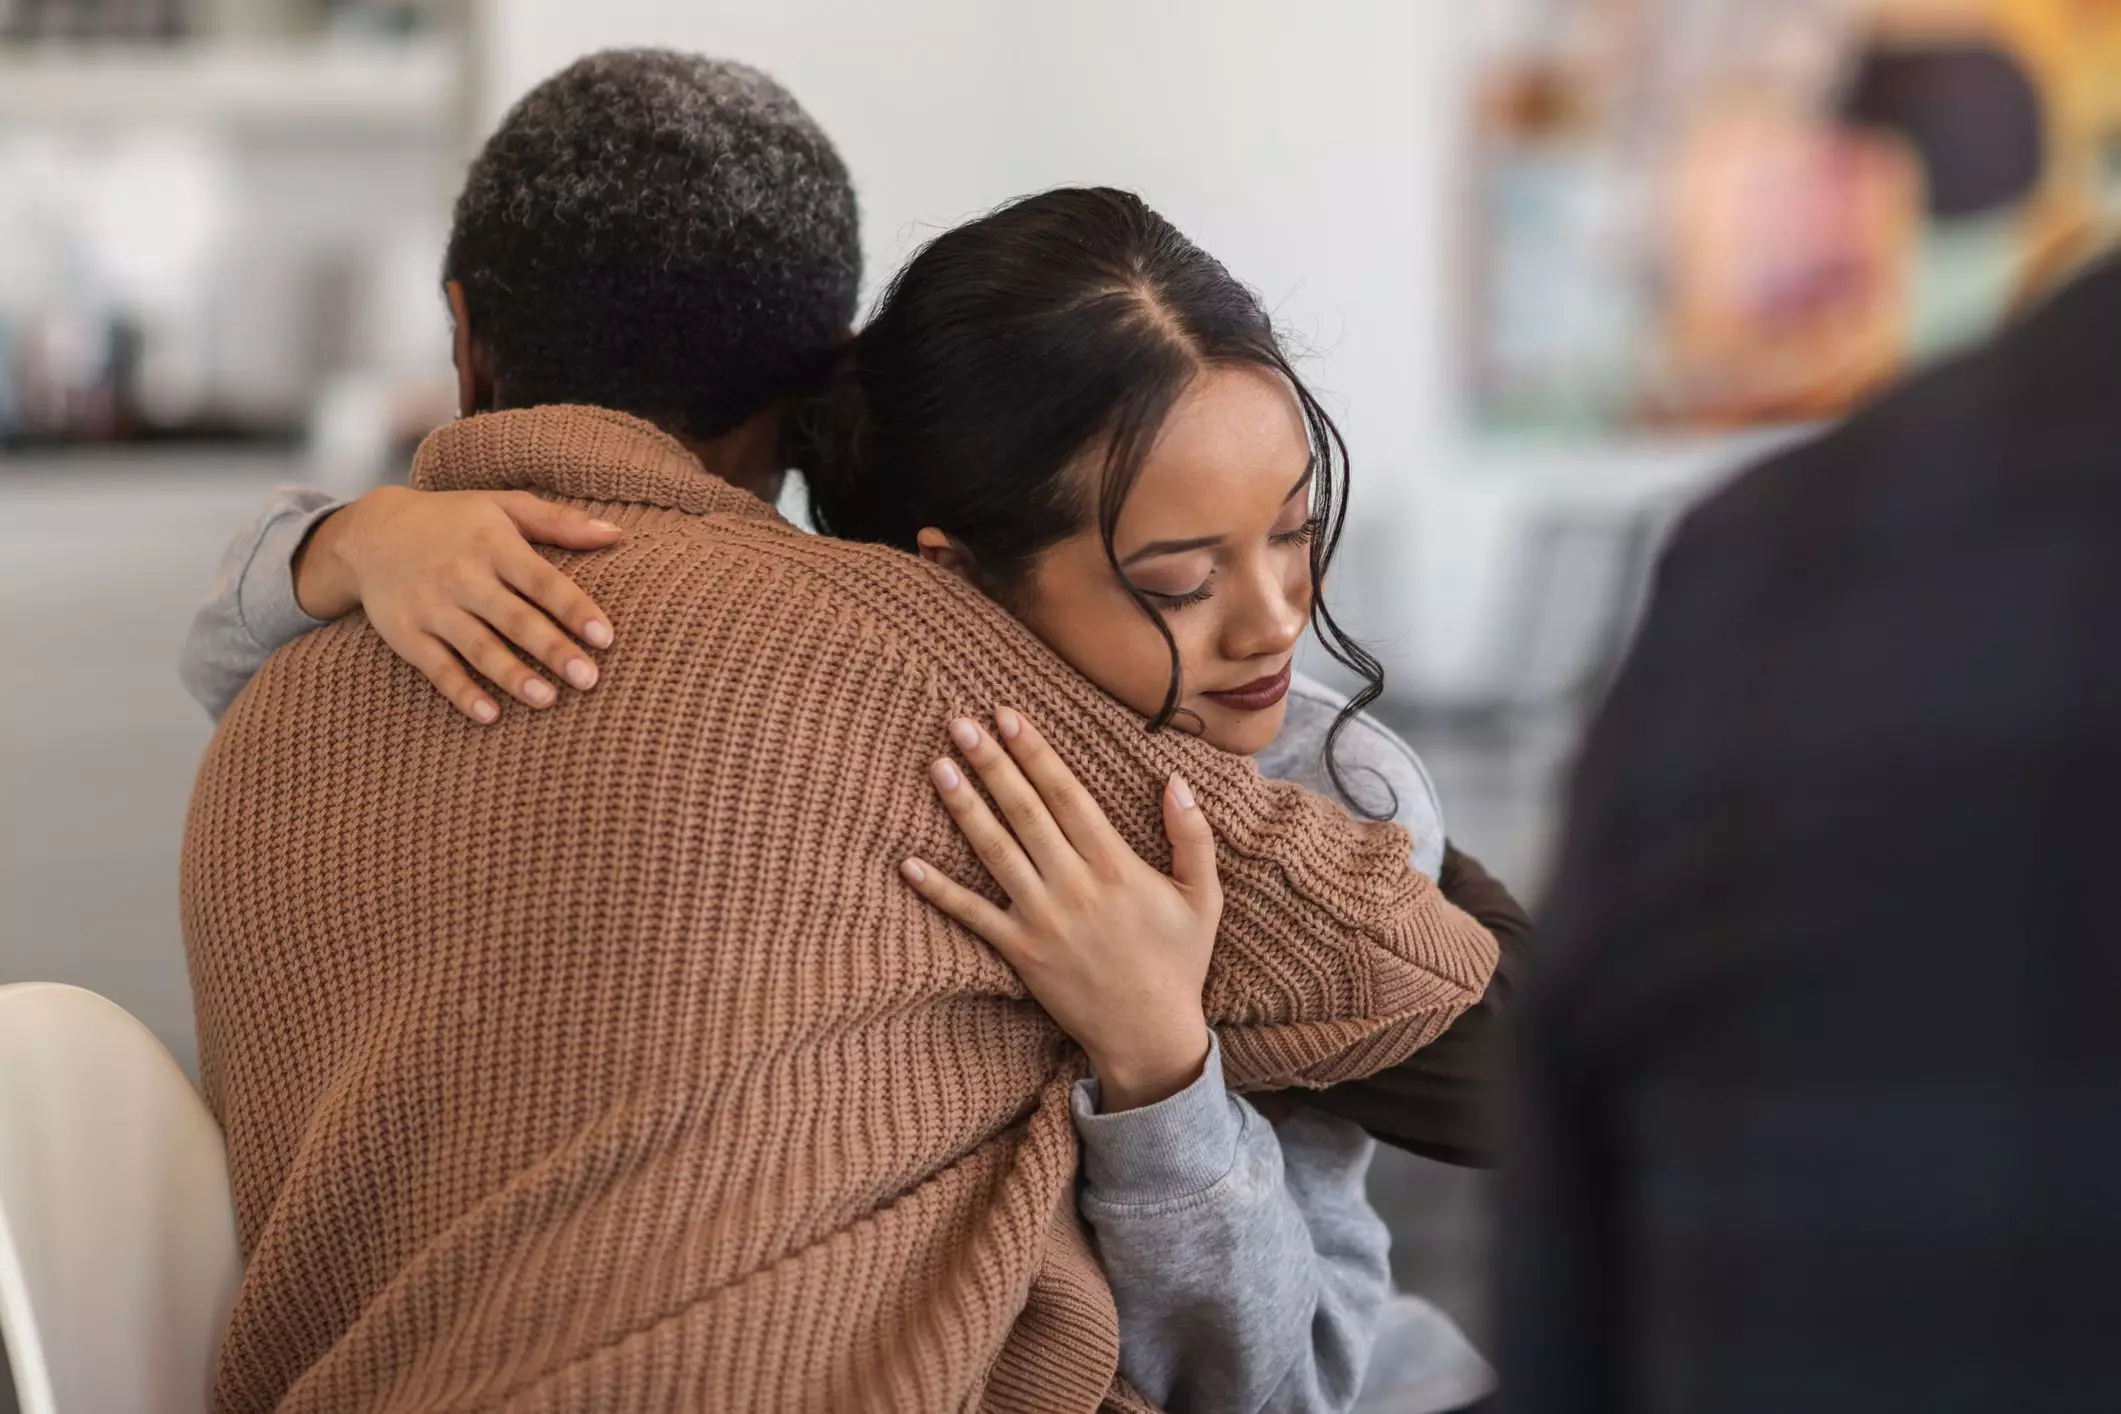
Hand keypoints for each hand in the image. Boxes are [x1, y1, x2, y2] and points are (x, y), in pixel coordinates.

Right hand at [293, 485, 623, 722]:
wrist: (370, 532)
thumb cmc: (454, 522)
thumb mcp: (503, 507)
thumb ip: (560, 523)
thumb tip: (615, 534)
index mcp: (493, 544)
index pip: (541, 580)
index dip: (574, 609)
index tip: (606, 637)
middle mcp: (462, 575)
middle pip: (514, 618)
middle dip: (552, 649)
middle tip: (589, 679)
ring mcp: (431, 606)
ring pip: (478, 647)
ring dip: (512, 676)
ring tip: (547, 699)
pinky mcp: (405, 633)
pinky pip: (436, 667)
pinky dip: (460, 691)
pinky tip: (489, 714)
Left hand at [899, 707, 1220, 1110]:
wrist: (1150, 1035)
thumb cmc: (1179, 961)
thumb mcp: (1205, 897)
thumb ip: (1193, 837)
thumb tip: (1176, 781)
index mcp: (1116, 865)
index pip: (1067, 794)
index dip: (1035, 752)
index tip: (1008, 716)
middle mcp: (1074, 885)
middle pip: (1024, 811)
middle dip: (992, 764)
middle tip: (961, 723)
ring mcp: (1042, 919)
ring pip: (995, 852)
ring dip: (964, 808)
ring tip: (938, 767)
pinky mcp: (1020, 952)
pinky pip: (973, 915)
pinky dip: (939, 891)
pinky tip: (908, 864)